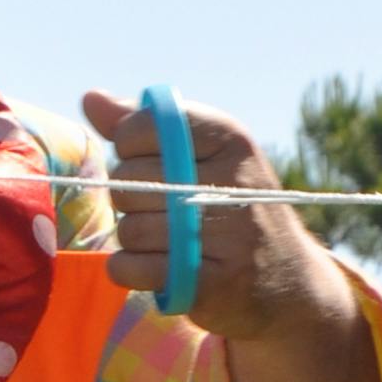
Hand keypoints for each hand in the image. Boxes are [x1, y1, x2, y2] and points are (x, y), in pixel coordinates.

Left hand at [83, 88, 329, 341]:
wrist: (291, 283)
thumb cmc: (234, 207)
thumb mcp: (205, 155)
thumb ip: (146, 127)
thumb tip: (90, 97)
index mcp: (230, 138)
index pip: (141, 129)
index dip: (129, 149)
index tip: (152, 164)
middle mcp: (233, 181)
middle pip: (129, 182)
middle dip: (132, 199)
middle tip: (163, 211)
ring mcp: (227, 235)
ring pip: (129, 229)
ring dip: (134, 240)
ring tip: (167, 241)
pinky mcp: (211, 284)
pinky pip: (131, 268)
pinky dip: (131, 271)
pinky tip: (156, 267)